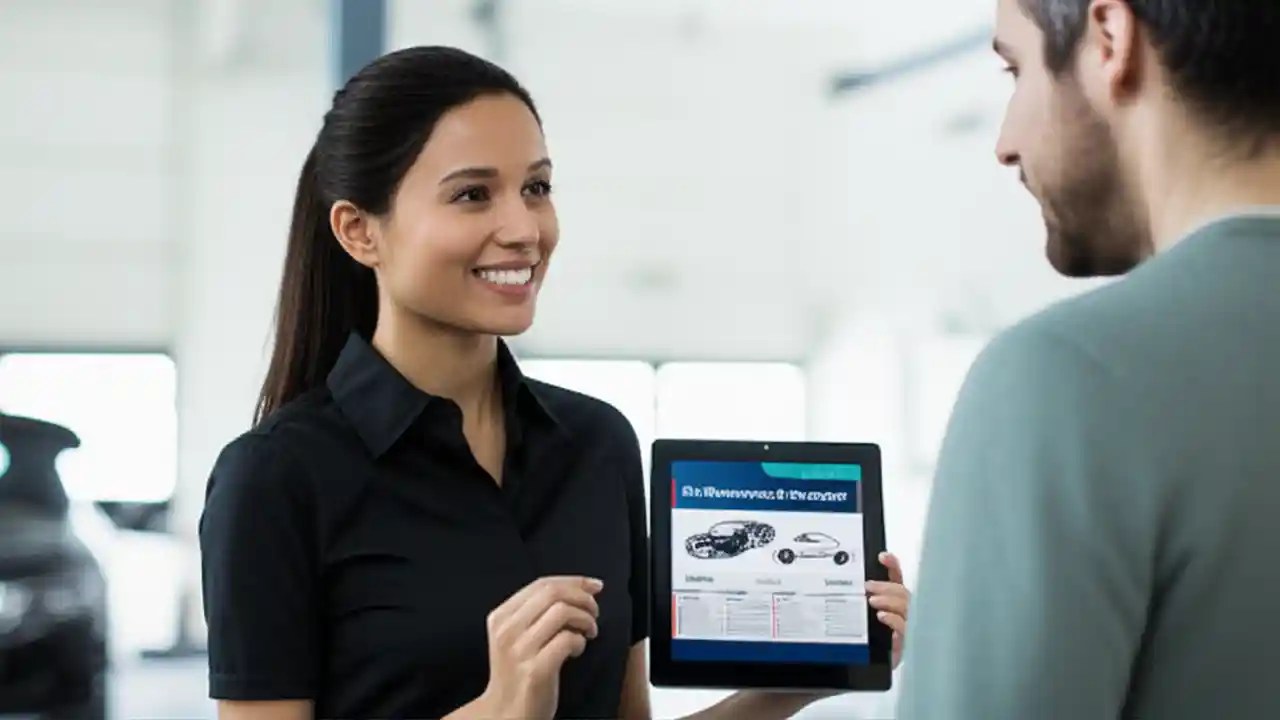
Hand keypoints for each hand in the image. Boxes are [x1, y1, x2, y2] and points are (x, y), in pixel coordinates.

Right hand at [477, 576, 603, 719]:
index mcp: (501, 617)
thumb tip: (581, 587)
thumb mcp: (516, 636)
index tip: (594, 585)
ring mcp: (520, 650)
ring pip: (563, 612)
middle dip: (583, 598)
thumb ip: (538, 612)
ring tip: (588, 633)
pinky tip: (577, 651)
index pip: (542, 584)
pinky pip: (568, 639)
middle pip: (553, 593)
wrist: (505, 714)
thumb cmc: (518, 674)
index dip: (574, 581)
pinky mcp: (535, 670)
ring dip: (585, 619)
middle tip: (594, 612)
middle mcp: (507, 630)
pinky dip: (580, 641)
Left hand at [866, 552, 909, 668]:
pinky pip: (903, 628)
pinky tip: (881, 617)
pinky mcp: (901, 643)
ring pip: (905, 607)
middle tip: (868, 587)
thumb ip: (855, 597)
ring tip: (872, 601)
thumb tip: (845, 580)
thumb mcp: (855, 612)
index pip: (895, 577)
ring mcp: (903, 626)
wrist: (860, 663)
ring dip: (888, 600)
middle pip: (901, 591)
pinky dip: (892, 620)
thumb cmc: (861, 635)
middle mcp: (899, 611)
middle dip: (885, 586)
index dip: (892, 564)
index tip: (882, 556)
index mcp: (888, 599)